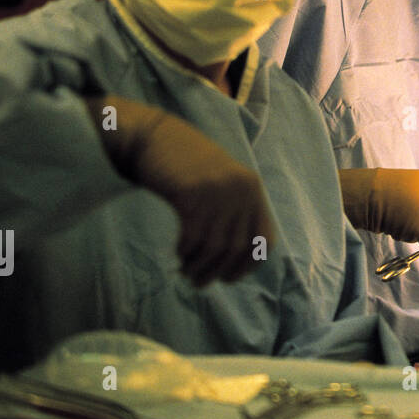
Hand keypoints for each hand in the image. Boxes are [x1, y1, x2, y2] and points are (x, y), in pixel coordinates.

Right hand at [91, 96, 276, 286]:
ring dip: (199, 267)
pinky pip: (193, 236)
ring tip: (186, 273)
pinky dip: (186, 252)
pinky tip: (178, 253)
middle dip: (218, 272)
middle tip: (198, 283)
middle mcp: (241, 189)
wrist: (154, 136)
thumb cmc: (185, 166)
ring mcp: (217, 190)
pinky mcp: (192, 192)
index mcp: (252, 188)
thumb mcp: (220, 184)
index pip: (264, 239)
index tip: (229, 278)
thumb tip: (234, 257)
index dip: (249, 264)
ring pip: (215, 246)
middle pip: (237, 247)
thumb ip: (232, 211)